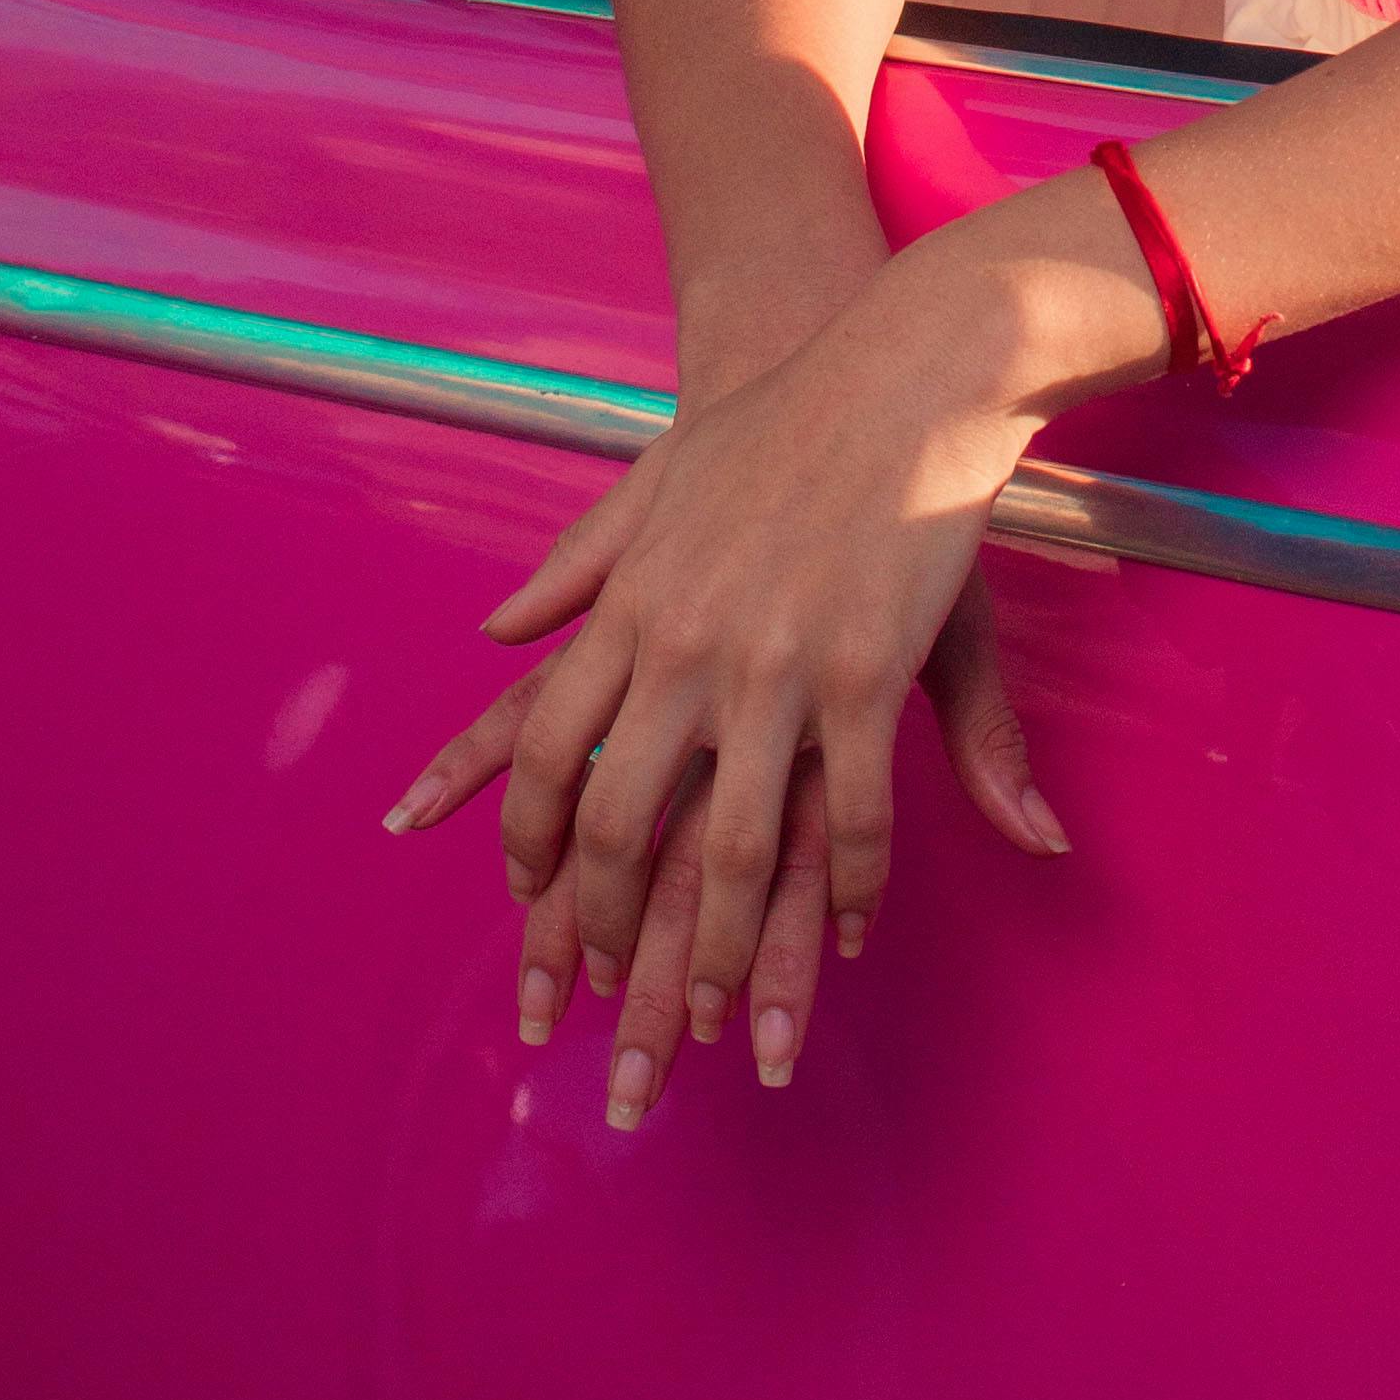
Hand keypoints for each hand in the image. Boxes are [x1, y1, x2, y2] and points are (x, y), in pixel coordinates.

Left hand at [382, 209, 1134, 1112]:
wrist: (902, 371)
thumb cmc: (780, 421)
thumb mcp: (655, 481)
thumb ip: (576, 565)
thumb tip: (497, 627)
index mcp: (630, 609)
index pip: (544, 752)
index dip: (531, 843)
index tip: (533, 901)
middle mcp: (686, 653)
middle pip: (619, 826)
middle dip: (610, 933)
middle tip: (613, 1004)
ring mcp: (779, 672)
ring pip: (731, 853)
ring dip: (726, 953)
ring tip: (729, 1028)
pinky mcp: (871, 677)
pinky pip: (852, 818)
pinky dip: (854, 892)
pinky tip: (861, 938)